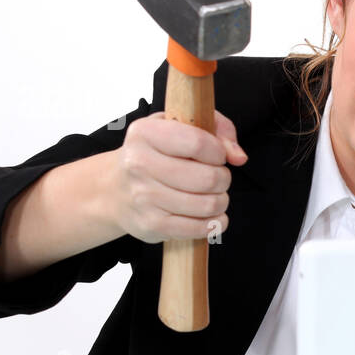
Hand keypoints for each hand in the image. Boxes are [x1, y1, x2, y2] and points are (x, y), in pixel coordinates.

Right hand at [108, 109, 247, 243]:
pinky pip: (199, 228)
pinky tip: (210, 215)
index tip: (217, 155)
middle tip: (216, 178)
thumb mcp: (180, 125)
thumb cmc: (155, 154)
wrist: (115, 190)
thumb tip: (238, 156)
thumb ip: (218, 129)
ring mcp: (144, 197)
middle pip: (207, 178)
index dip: (218, 152)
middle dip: (223, 179)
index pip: (198, 143)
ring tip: (212, 195)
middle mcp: (139, 164)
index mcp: (145, 133)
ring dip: (220, 201)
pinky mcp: (151, 224)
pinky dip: (214, 223)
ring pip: (207, 205)